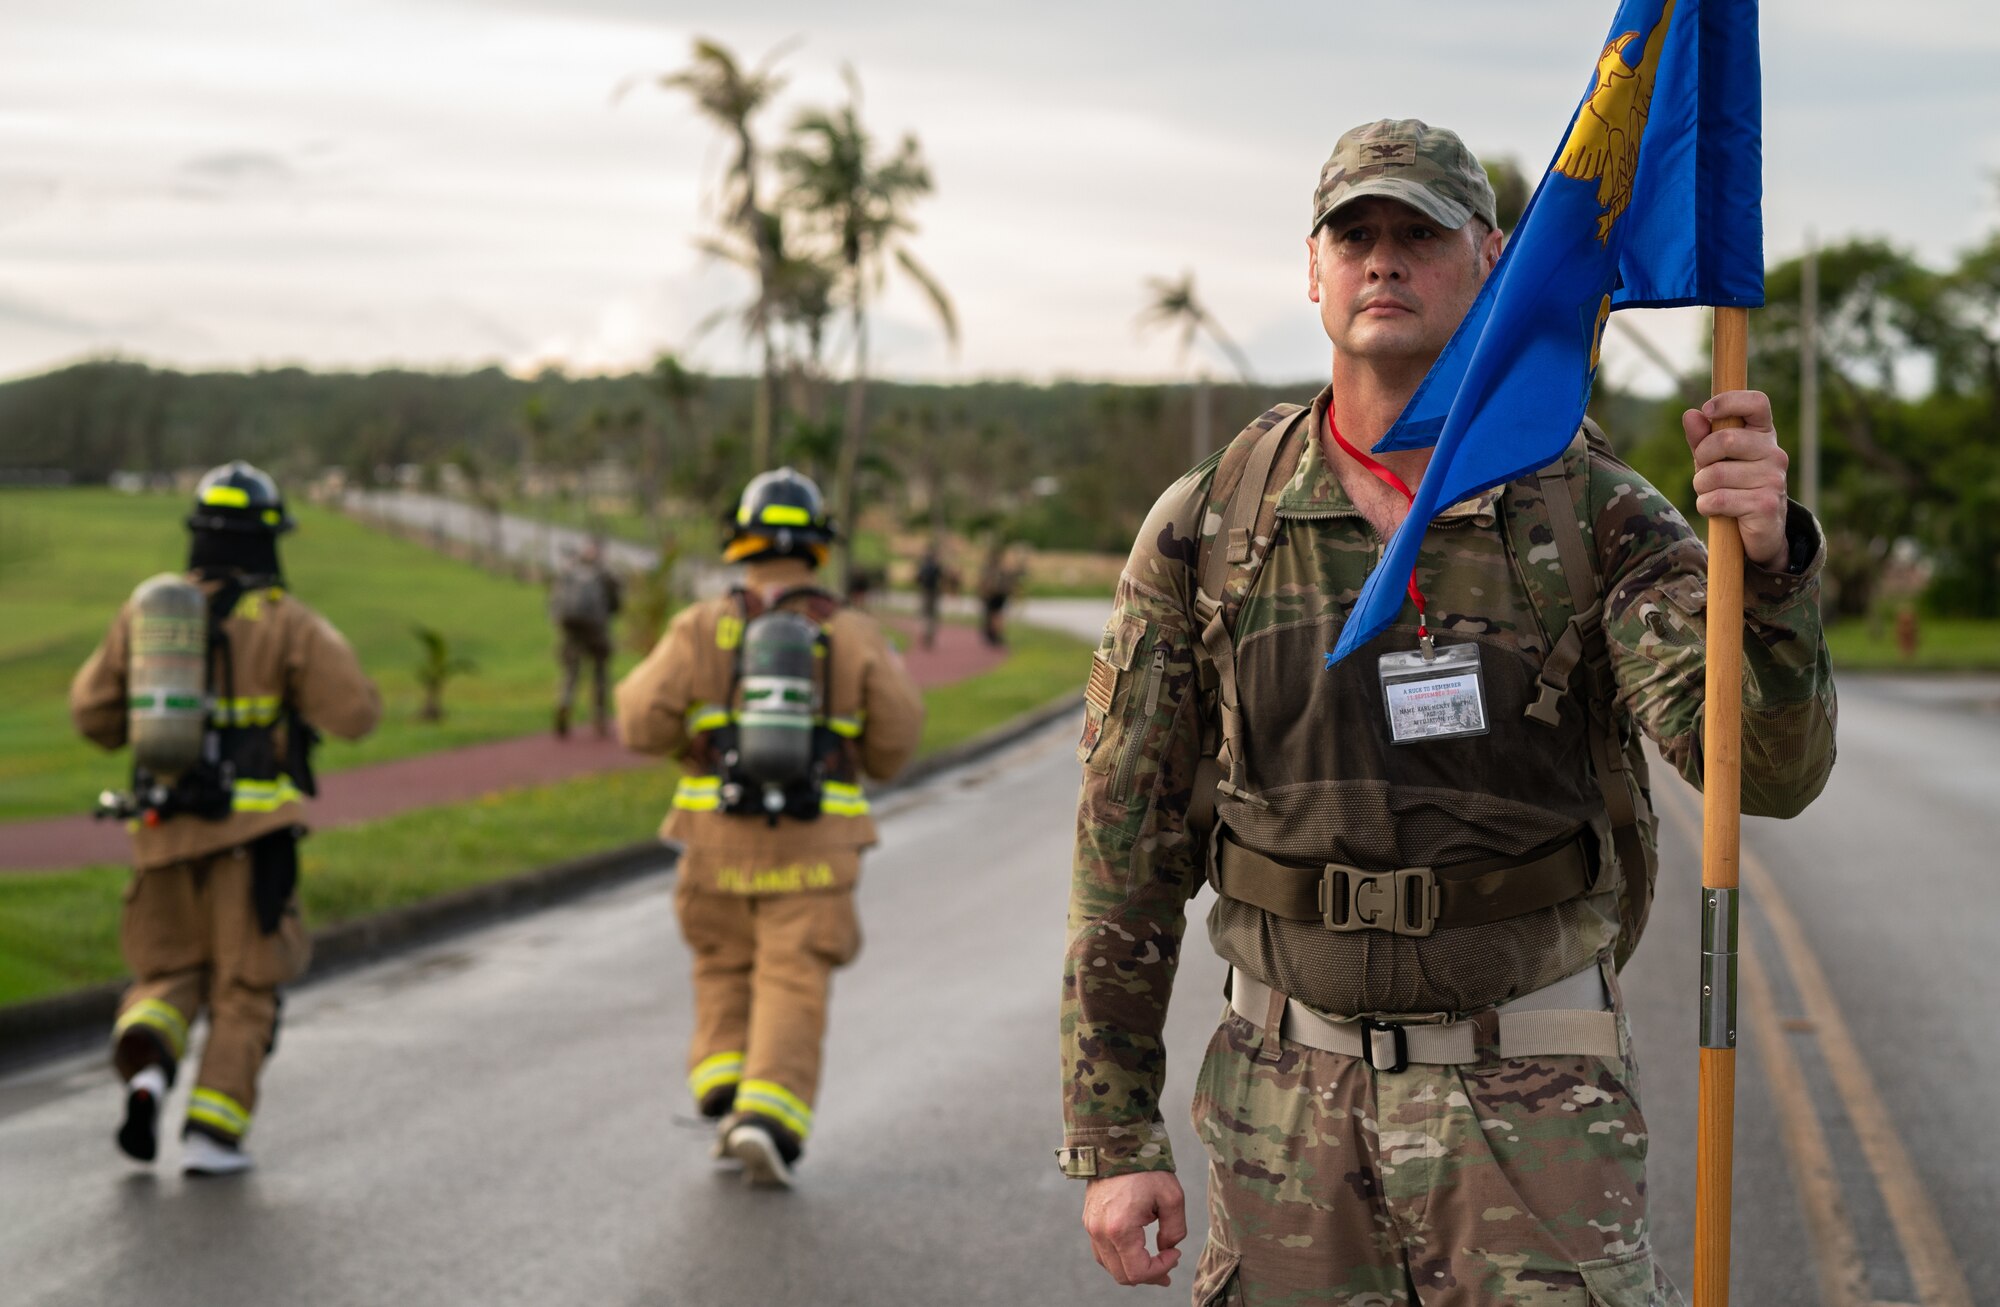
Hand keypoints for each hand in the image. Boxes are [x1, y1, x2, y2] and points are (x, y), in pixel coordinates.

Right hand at [1082, 1170, 1187, 1286]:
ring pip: (1110, 1266)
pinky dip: (1120, 1257)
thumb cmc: (1146, 1169)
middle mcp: (1100, 1232)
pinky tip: (1136, 1250)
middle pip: (1123, 1275)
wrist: (1117, 1143)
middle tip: (1168, 1265)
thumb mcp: (1173, 1198)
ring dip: (1133, 1269)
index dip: (1160, 1270)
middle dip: (1149, 1275)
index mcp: (1120, 1229)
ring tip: (1154, 1262)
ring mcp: (1091, 1227)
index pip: (1139, 1272)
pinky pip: (1102, 1252)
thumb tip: (1167, 1248)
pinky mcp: (1089, 1221)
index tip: (1175, 1254)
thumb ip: (1175, 1230)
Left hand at [1682, 391, 1790, 569]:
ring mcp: (1774, 479)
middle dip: (1702, 458)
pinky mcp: (1766, 505)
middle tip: (1704, 472)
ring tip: (1712, 494)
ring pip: (1716, 474)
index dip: (1729, 401)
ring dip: (1701, 488)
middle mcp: (1775, 453)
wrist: (1759, 532)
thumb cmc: (1733, 488)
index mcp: (1764, 435)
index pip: (1757, 402)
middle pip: (1724, 439)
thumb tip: (1690, 414)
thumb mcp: (1714, 460)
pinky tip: (1716, 510)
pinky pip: (1719, 499)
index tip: (1707, 410)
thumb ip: (1701, 438)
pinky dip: (1706, 506)